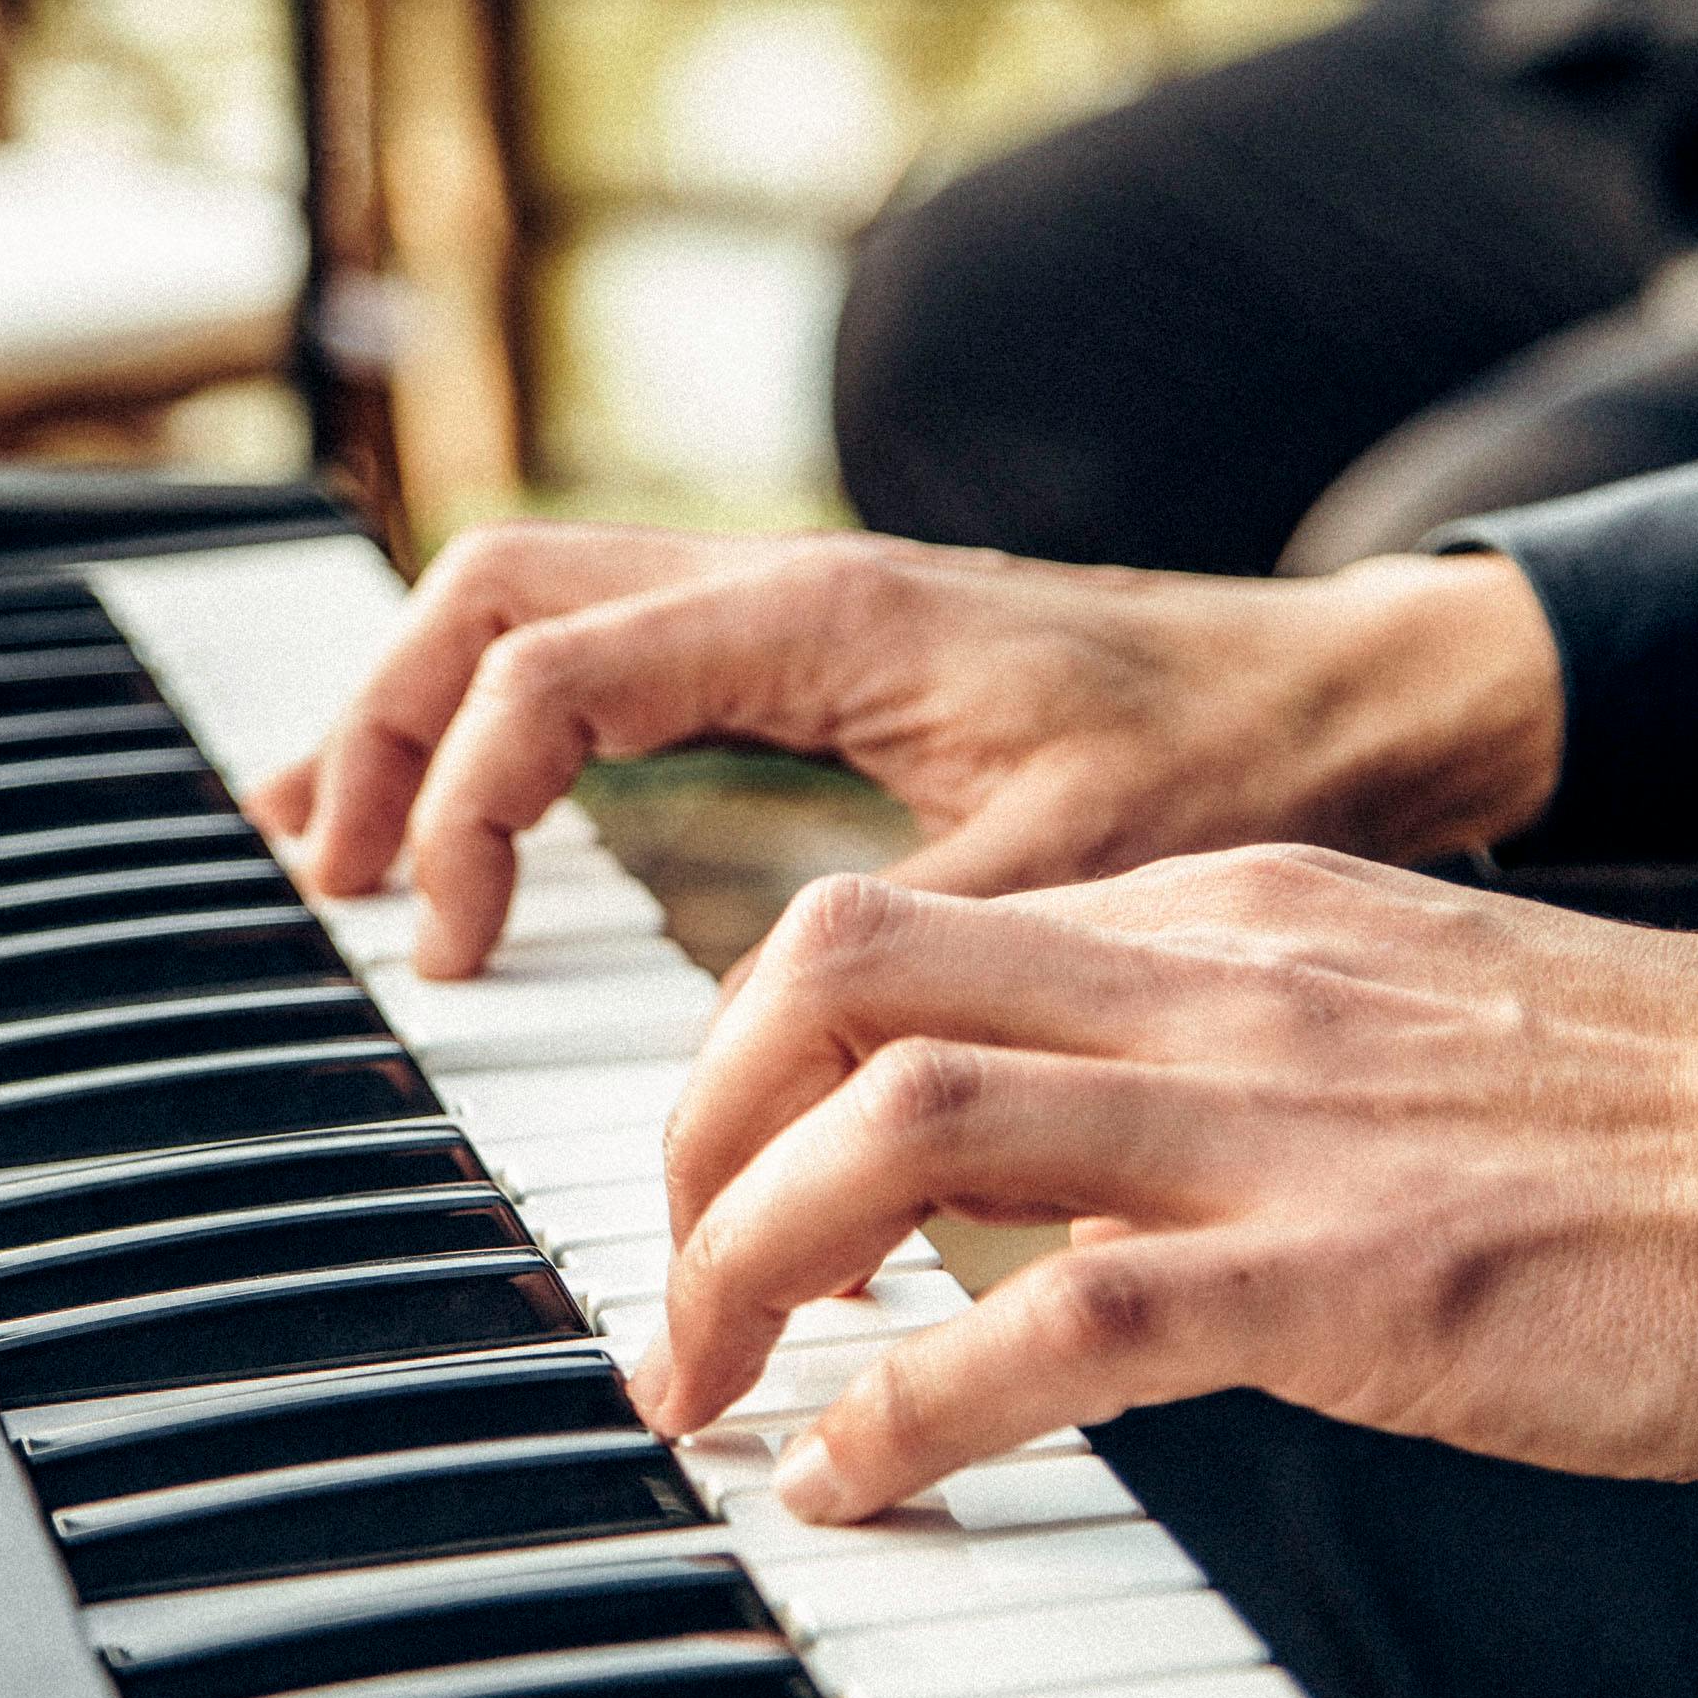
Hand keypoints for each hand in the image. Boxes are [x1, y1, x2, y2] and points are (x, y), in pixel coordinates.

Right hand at [249, 521, 1565, 975]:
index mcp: (820, 616)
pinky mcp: (819, 647)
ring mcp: (793, 599)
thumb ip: (903, 972)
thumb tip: (765, 1118)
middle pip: (490, 590)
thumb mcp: (1071, 879)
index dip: (468, 809)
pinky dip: (516, 716)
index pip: (548, 672)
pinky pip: (611, 640)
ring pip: (535, 597)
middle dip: (385, 726)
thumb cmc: (1246, 765)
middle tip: (332, 875)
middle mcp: (784, 579)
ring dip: (428, 707)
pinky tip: (497, 812)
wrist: (1366, 693)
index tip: (464, 956)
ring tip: (352, 836)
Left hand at [639, 846, 1697, 1504]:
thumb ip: (1195, 1072)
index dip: (745, 1063)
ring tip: (710, 1395)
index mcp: (1213, 914)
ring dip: (746, 1269)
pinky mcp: (1343, 1278)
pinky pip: (1046, 1332)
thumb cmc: (1642, 1125)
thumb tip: (1034, 1209)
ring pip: (893, 1128)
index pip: (889, 929)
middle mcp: (1209, 982)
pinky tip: (852, 1482)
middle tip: (669, 1295)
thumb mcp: (1379, 1022)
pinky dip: (901, 1411)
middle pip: (829, 977)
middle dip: (688, 1135)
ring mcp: (1266, 1122)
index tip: (710, 1189)